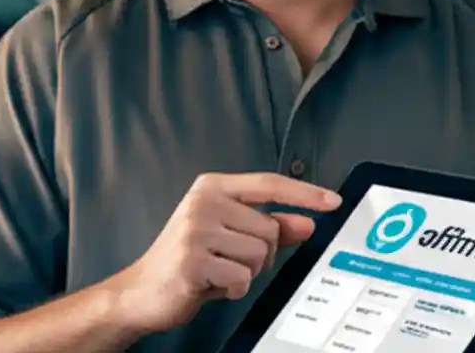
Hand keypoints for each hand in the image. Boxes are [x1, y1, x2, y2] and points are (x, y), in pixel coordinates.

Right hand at [106, 172, 341, 335]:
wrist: (142, 291)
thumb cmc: (187, 261)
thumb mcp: (228, 237)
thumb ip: (269, 226)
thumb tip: (307, 222)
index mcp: (211, 188)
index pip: (268, 184)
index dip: (304, 193)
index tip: (333, 201)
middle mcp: (203, 202)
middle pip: (269, 228)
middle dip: (261, 254)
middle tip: (230, 261)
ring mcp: (196, 229)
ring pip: (259, 254)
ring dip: (246, 273)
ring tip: (218, 272)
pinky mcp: (193, 260)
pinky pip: (242, 278)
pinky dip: (233, 289)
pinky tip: (211, 285)